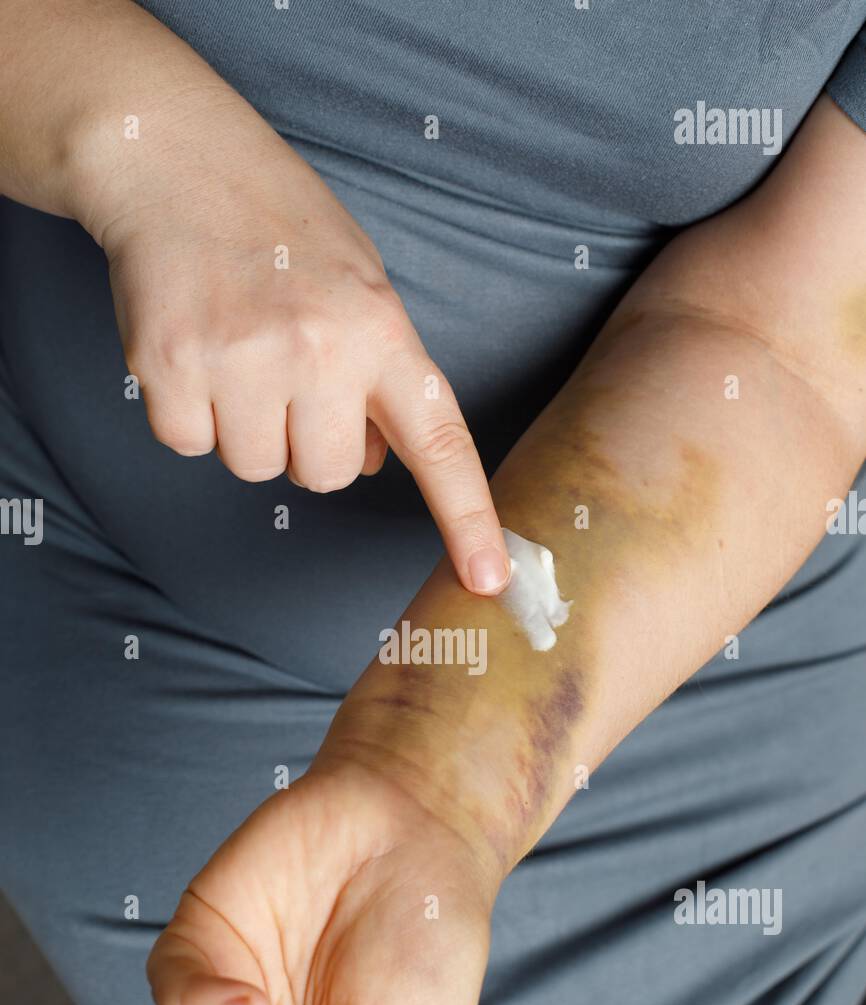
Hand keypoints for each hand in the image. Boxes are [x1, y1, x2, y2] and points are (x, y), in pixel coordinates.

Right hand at [94, 93, 508, 593]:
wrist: (175, 161)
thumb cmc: (279, 227)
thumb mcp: (361, 285)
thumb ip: (379, 375)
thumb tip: (367, 461)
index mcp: (381, 330)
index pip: (439, 442)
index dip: (467, 518)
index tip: (487, 580)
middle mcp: (319, 350)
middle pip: (323, 475)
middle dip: (304, 441)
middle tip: (282, 370)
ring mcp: (241, 360)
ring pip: (253, 468)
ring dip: (243, 427)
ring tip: (235, 350)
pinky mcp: (170, 368)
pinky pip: (188, 445)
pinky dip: (187, 413)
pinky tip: (192, 350)